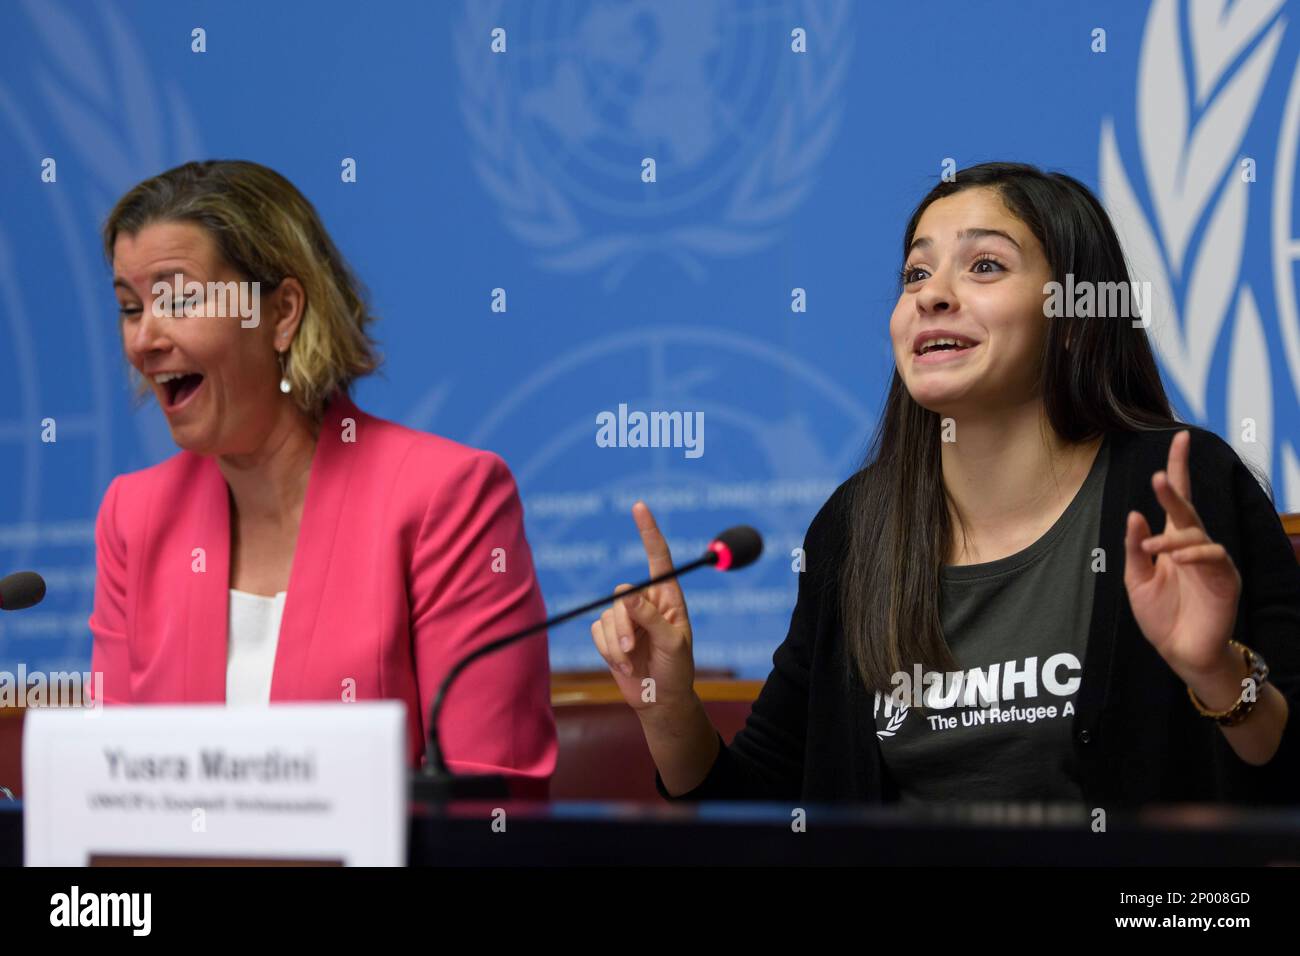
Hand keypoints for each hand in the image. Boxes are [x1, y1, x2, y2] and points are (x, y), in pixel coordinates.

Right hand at [589, 501, 696, 714]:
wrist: (660, 700)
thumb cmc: (677, 669)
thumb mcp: (672, 643)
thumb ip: (651, 617)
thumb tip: (627, 593)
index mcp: (668, 597)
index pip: (658, 557)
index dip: (648, 531)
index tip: (639, 506)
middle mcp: (646, 603)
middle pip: (622, 596)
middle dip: (626, 625)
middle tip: (636, 649)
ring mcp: (626, 619)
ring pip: (608, 616)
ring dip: (617, 644)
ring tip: (632, 661)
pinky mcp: (609, 635)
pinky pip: (597, 632)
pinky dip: (608, 651)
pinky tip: (624, 665)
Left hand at [1124, 429, 1241, 681]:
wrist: (1182, 652)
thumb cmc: (1160, 616)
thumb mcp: (1136, 580)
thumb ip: (1135, 548)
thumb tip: (1135, 514)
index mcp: (1171, 542)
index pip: (1176, 499)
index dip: (1178, 468)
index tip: (1179, 437)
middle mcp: (1192, 546)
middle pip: (1187, 508)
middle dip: (1174, 489)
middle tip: (1158, 477)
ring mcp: (1211, 561)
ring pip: (1196, 533)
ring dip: (1172, 538)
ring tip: (1150, 550)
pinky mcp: (1225, 578)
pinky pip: (1213, 556)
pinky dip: (1194, 554)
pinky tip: (1177, 560)